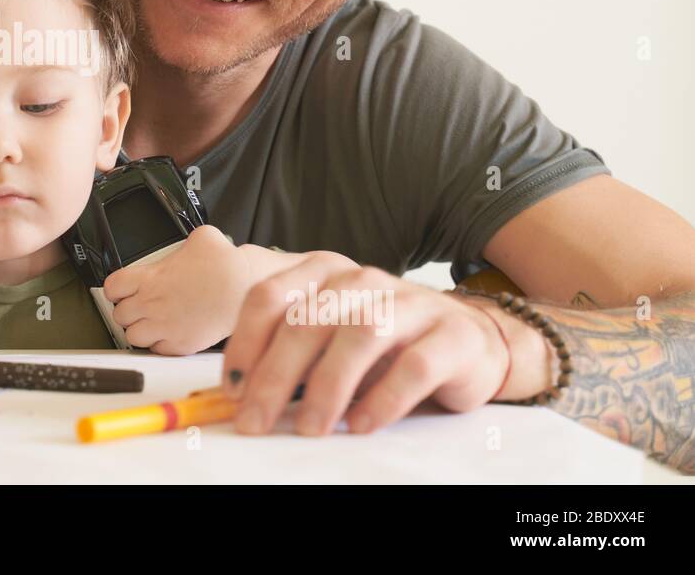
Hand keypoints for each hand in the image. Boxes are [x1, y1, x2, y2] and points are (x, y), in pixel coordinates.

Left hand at [104, 225, 293, 354]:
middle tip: (140, 306)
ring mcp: (165, 326)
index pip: (112, 287)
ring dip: (139, 329)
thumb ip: (186, 241)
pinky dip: (158, 345)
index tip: (122, 290)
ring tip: (151, 322)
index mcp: (151, 278)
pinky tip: (168, 333)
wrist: (247, 289)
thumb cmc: (228, 265)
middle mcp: (153, 303)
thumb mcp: (203, 237)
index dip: (116, 289)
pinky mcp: (180, 344)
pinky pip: (155, 351)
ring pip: (133, 336)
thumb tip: (189, 243)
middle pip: (119, 314)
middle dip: (128, 310)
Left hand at [221, 252, 508, 435]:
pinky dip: (383, 399)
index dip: (244, 344)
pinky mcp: (451, 336)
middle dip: (275, 376)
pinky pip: (413, 367)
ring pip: (359, 336)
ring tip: (309, 428)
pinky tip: (362, 425)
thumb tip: (239, 393)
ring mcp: (410, 304)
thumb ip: (289, 351)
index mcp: (325, 273)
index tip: (232, 390)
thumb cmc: (385, 344)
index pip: (269, 297)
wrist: (470, 339)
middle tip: (255, 420)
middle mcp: (364, 280)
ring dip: (327, 387)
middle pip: (307, 321)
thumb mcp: (330, 336)